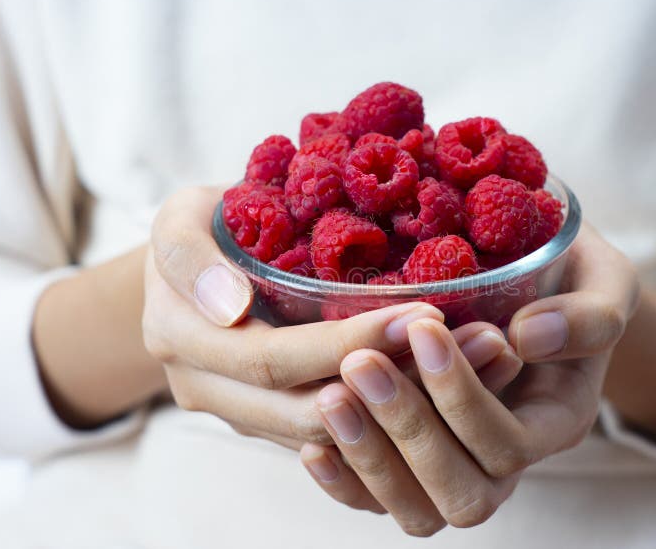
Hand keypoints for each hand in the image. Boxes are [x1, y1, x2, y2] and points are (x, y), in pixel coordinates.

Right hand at [142, 186, 511, 448]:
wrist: (189, 273)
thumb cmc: (200, 231)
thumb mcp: (177, 220)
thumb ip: (188, 255)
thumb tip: (231, 305)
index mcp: (182, 341)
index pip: (272, 359)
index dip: (347, 345)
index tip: (422, 315)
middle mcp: (210, 391)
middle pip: (307, 411)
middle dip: (394, 382)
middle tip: (473, 345)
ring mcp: (244, 413)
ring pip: (330, 433)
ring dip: (405, 407)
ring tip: (477, 363)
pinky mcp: (274, 421)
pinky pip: (336, 434)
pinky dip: (391, 416)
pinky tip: (448, 385)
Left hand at [299, 224, 638, 534]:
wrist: (548, 287)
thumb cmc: (574, 279)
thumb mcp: (604, 283)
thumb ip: (588, 315)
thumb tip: (528, 337)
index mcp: (555, 421)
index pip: (508, 443)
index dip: (464, 397)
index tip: (425, 330)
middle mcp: (508, 458)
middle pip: (462, 493)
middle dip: (409, 432)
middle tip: (361, 366)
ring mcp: (461, 462)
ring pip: (418, 508)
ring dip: (370, 458)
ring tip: (331, 396)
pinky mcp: (418, 457)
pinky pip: (381, 497)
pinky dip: (347, 480)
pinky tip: (314, 444)